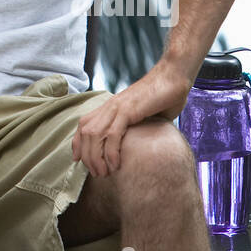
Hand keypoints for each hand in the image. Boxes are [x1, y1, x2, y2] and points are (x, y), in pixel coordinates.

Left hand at [71, 61, 191, 177]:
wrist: (173, 77)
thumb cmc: (163, 97)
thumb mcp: (146, 115)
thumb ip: (138, 128)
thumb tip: (141, 145)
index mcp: (111, 106)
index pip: (84, 124)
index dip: (77, 143)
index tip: (78, 160)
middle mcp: (110, 106)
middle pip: (85, 132)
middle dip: (87, 156)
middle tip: (96, 174)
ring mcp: (117, 107)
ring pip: (94, 134)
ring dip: (96, 157)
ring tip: (104, 173)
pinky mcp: (128, 110)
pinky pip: (113, 133)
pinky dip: (111, 151)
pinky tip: (115, 164)